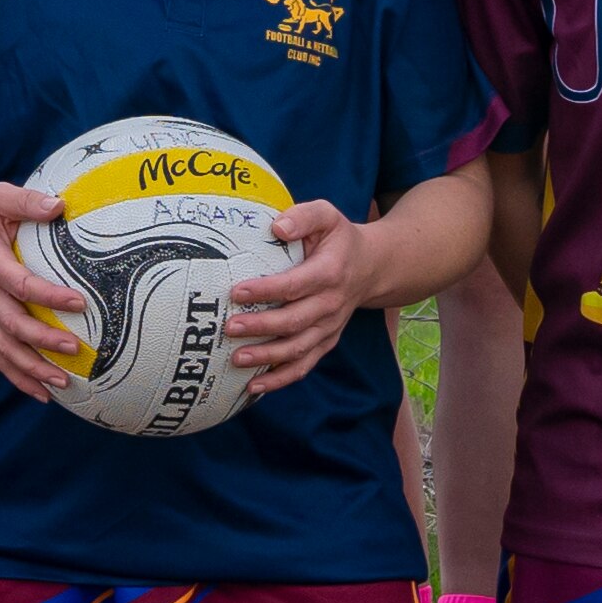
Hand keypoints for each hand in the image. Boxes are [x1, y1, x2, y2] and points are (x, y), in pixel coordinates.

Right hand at [0, 180, 82, 400]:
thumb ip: (26, 201)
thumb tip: (59, 206)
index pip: (18, 283)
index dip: (47, 295)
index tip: (79, 302)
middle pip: (9, 323)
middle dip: (41, 340)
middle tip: (74, 349)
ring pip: (2, 347)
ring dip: (31, 368)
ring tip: (62, 381)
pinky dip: (17, 376)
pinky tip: (42, 392)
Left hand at [222, 199, 366, 395]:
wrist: (372, 267)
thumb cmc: (339, 238)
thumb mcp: (327, 215)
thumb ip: (303, 216)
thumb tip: (276, 227)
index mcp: (330, 272)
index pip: (295, 285)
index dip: (266, 291)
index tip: (237, 292)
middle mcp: (332, 304)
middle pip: (294, 322)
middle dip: (261, 328)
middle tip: (229, 328)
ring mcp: (330, 327)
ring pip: (298, 349)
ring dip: (267, 358)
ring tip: (237, 359)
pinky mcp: (326, 342)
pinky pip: (304, 365)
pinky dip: (280, 379)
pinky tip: (253, 387)